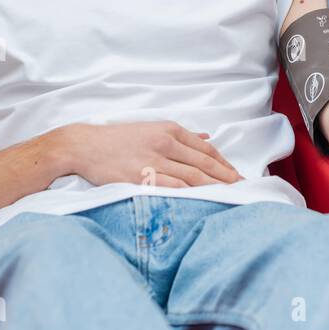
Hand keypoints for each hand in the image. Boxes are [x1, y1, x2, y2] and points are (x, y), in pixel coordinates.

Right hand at [59, 120, 242, 188]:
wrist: (84, 146)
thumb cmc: (117, 139)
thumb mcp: (152, 128)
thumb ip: (181, 135)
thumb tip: (206, 136)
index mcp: (170, 130)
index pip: (206, 148)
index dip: (225, 163)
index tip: (238, 175)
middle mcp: (165, 143)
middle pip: (204, 163)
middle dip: (227, 177)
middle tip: (244, 188)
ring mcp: (153, 161)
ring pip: (192, 177)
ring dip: (214, 187)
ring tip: (230, 197)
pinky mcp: (141, 178)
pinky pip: (172, 188)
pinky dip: (190, 194)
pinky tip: (203, 200)